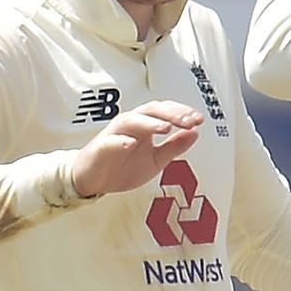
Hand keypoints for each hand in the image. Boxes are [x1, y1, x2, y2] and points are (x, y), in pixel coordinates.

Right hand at [69, 101, 203, 198]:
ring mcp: (115, 134)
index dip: (182, 113)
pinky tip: (132, 143)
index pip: (165, 111)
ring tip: (166, 128)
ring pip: (132, 121)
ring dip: (149, 123)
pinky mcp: (101, 147)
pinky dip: (121, 141)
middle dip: (171, 113)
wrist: (92, 180)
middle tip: (188, 120)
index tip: (199, 120)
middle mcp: (130, 124)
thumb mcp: (155, 160)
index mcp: (145, 125)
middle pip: (151, 110)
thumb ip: (174, 147)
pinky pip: (111, 141)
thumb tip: (195, 133)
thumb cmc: (122, 166)